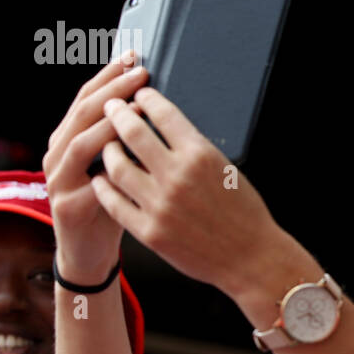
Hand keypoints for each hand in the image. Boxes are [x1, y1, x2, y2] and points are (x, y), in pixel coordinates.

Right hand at [43, 53, 147, 283]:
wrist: (91, 254)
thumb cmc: (113, 205)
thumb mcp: (119, 164)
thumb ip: (127, 137)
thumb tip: (156, 101)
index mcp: (69, 138)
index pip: (87, 97)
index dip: (109, 75)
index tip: (134, 56)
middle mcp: (57, 154)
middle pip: (82, 112)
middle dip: (112, 89)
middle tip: (140, 73)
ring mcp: (58, 181)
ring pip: (79, 143)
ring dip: (108, 122)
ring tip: (136, 107)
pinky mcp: (67, 208)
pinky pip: (88, 183)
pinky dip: (108, 168)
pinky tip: (129, 157)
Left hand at [91, 85, 282, 296]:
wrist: (251, 259)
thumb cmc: (245, 215)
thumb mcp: (226, 170)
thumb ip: (196, 150)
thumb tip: (167, 130)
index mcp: (201, 155)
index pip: (163, 114)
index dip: (146, 99)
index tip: (139, 94)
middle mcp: (177, 176)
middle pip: (132, 132)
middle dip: (117, 113)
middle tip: (112, 107)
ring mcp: (160, 205)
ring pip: (116, 166)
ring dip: (107, 150)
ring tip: (106, 144)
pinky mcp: (149, 231)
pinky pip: (114, 203)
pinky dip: (104, 187)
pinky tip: (102, 179)